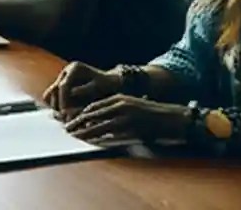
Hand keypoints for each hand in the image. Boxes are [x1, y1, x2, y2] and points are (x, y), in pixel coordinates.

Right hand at [43, 62, 122, 119]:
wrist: (112, 83)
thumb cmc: (109, 85)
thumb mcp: (101, 87)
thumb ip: (87, 89)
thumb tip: (72, 93)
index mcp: (75, 68)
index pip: (63, 86)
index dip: (63, 101)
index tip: (66, 114)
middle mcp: (66, 71)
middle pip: (54, 90)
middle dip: (58, 105)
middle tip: (63, 119)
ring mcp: (63, 79)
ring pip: (51, 94)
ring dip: (56, 107)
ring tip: (63, 119)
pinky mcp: (62, 87)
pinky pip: (53, 97)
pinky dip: (57, 106)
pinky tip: (63, 116)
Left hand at [64, 95, 188, 144]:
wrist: (174, 118)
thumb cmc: (152, 113)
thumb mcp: (131, 105)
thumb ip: (114, 109)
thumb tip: (95, 118)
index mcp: (118, 99)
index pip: (93, 106)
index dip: (80, 113)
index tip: (69, 119)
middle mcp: (120, 106)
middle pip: (92, 114)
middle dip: (77, 122)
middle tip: (66, 129)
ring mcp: (126, 118)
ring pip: (98, 125)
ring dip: (84, 132)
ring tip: (74, 136)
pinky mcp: (132, 130)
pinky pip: (111, 135)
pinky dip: (99, 138)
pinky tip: (91, 141)